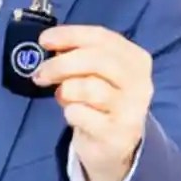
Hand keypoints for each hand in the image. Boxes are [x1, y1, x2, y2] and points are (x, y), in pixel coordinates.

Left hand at [34, 25, 152, 180]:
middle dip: (61, 64)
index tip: (44, 40)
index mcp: (135, 59)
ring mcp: (131, 109)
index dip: (70, 35)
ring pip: (88, 88)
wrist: (114, 145)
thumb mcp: (94, 73)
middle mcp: (140, 82)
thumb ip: (78, 56)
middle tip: (40, 73)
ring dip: (65, 91)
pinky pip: (81, 114)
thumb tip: (52, 45)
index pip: (102, 37)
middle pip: (97, 60)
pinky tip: (76, 116)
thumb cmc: (99, 101)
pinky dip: (70, 113)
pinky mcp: (117, 133)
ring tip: (63, 97)